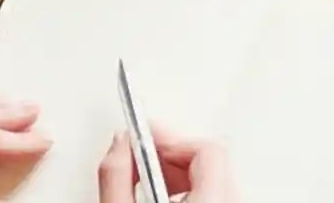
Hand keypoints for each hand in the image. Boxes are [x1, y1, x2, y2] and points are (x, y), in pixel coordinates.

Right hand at [98, 123, 235, 202]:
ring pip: (213, 175)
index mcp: (210, 202)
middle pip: (211, 159)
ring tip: (146, 182)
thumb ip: (117, 175)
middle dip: (171, 153)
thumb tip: (119, 142)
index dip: (171, 138)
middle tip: (140, 156)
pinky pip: (215, 192)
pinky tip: (160, 197)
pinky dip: (188, 188)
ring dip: (178, 171)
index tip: (143, 137)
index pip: (207, 150)